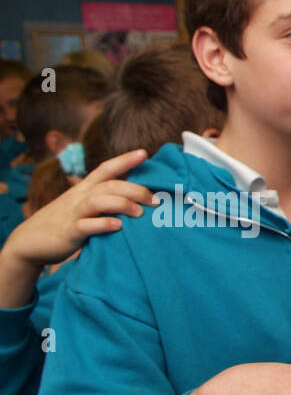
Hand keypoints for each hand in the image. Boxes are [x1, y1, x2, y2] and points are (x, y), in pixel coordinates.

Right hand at [0, 148, 152, 269]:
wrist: (31, 241)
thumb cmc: (65, 222)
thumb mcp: (83, 207)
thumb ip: (104, 201)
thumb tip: (136, 200)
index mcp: (85, 189)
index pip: (106, 169)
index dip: (124, 160)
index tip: (144, 153)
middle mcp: (80, 197)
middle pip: (109, 185)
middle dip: (135, 189)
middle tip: (156, 200)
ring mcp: (74, 213)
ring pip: (98, 201)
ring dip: (121, 204)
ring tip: (140, 212)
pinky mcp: (69, 231)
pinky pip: (86, 225)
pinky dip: (103, 224)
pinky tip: (118, 226)